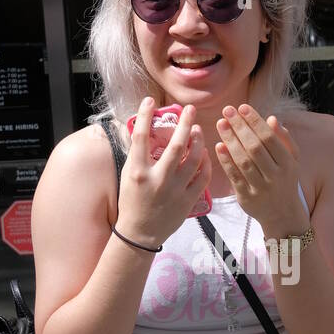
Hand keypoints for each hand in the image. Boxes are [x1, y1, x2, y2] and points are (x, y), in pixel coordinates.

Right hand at [117, 98, 211, 244]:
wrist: (140, 233)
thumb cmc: (132, 202)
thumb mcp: (128, 176)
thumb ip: (137, 154)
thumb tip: (144, 129)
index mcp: (138, 171)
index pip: (141, 137)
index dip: (146, 115)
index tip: (150, 100)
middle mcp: (157, 179)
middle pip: (176, 145)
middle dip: (185, 123)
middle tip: (190, 109)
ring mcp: (175, 190)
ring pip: (194, 159)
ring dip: (198, 141)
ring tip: (198, 130)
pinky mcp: (188, 200)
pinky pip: (203, 177)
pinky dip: (206, 164)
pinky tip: (205, 154)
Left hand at [214, 104, 307, 235]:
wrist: (282, 214)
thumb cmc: (285, 180)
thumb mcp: (292, 160)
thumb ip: (284, 139)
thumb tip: (272, 118)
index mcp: (288, 164)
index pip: (269, 138)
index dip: (255, 121)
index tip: (242, 107)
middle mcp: (275, 176)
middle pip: (255, 147)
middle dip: (240, 127)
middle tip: (227, 111)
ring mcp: (260, 188)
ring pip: (243, 161)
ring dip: (230, 140)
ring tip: (221, 124)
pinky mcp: (246, 198)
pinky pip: (234, 176)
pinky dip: (226, 160)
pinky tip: (219, 145)